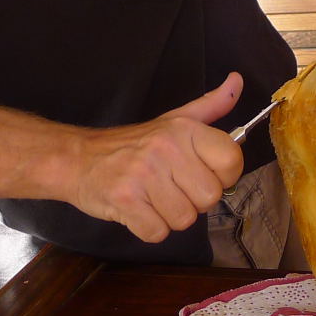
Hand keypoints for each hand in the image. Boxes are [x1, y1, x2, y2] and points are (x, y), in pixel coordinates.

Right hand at [69, 74, 244, 242]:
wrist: (79, 159)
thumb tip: (237, 82)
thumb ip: (211, 105)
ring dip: (170, 216)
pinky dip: (149, 228)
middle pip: (210, 197)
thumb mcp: (174, 119)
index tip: (205, 173)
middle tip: (172, 188)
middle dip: (193, 201)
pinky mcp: (124, 201)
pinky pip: (158, 232)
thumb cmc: (132, 145)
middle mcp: (166, 148)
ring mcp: (143, 175)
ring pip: (184, 219)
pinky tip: (139, 209)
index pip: (231, 160)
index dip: (223, 176)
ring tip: (153, 198)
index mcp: (184, 129)